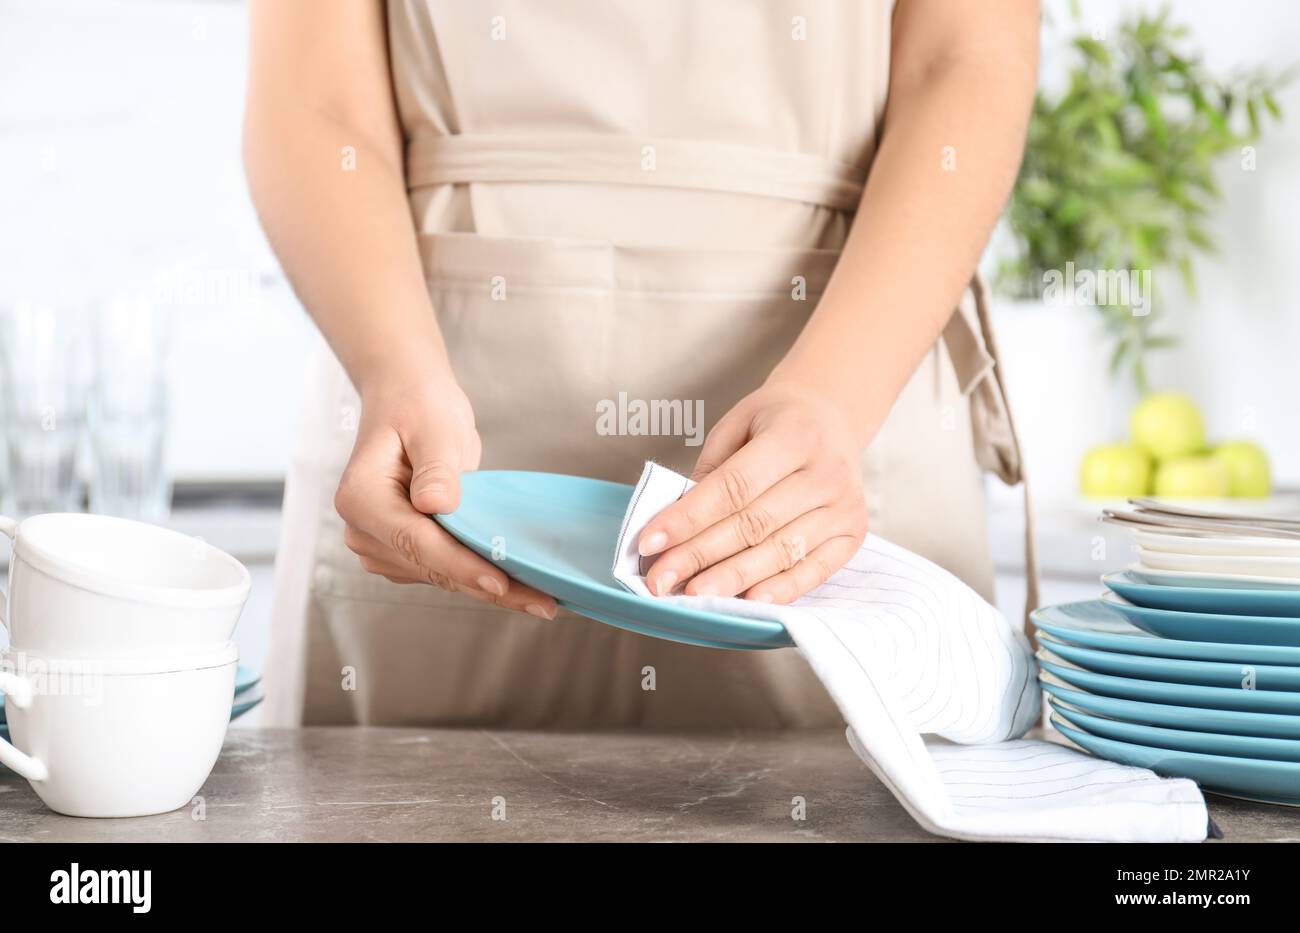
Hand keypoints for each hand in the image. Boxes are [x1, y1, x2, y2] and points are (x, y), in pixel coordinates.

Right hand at [334, 375, 557, 618]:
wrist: (407, 401)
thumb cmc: (419, 406)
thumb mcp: (434, 426)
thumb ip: (437, 467)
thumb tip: (437, 505)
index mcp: (361, 497)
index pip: (416, 540)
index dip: (460, 565)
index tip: (500, 582)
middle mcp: (361, 529)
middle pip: (431, 567)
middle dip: (486, 586)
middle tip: (544, 604)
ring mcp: (379, 545)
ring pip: (440, 576)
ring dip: (487, 587)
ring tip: (540, 598)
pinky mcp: (400, 552)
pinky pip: (442, 570)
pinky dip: (477, 575)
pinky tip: (518, 583)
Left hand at [638, 380, 868, 604]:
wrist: (832, 415)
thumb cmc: (775, 422)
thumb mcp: (738, 425)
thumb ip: (711, 471)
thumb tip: (676, 527)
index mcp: (794, 434)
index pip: (733, 486)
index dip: (689, 517)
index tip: (650, 541)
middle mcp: (827, 472)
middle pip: (753, 524)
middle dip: (700, 555)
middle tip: (661, 579)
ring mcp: (844, 506)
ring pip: (781, 551)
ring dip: (733, 578)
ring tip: (694, 595)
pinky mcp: (853, 533)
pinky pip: (814, 570)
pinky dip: (781, 589)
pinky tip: (749, 601)